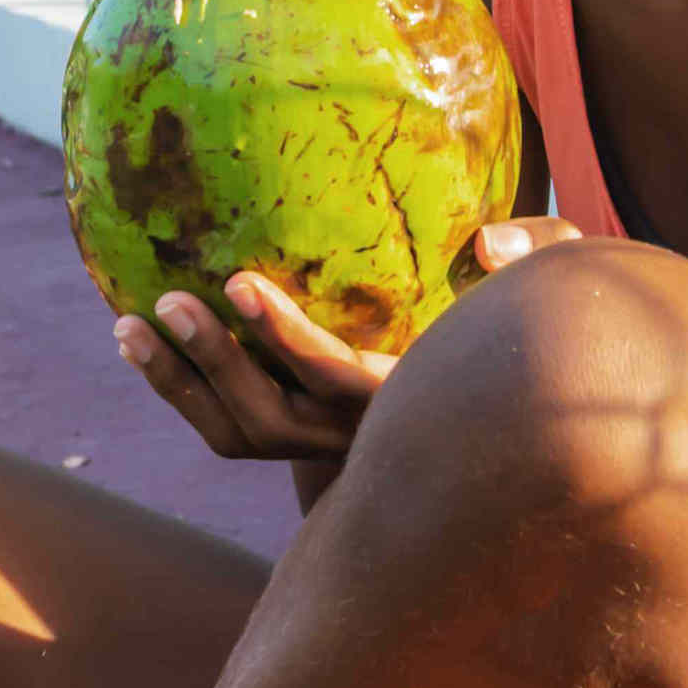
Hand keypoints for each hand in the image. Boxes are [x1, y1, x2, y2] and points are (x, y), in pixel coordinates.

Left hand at [117, 217, 582, 462]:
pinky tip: (141, 338)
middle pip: (271, 421)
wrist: (503, 412)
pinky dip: (182, 390)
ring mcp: (327, 448)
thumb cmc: (528, 323)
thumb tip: (488, 239)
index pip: (342, 378)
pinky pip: (229, 430)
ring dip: (180, 383)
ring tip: (128, 324)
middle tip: (167, 299)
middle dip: (214, 363)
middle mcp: (366, 436)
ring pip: (238, 434)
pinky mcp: (300, 441)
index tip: (237, 281)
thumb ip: (539, 252)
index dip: (287, 339)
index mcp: (417, 397)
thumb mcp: (558, 282)